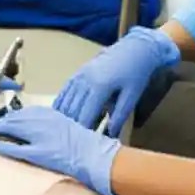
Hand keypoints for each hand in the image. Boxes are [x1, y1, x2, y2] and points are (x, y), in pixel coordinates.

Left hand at [0, 106, 121, 194]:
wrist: (97, 157)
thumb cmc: (86, 145)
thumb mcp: (67, 127)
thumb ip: (51, 125)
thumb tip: (35, 128)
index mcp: (51, 114)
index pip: (25, 112)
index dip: (11, 116)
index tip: (2, 119)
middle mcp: (44, 122)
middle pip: (16, 118)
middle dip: (1, 122)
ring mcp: (41, 137)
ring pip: (13, 130)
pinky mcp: (40, 153)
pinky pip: (16, 148)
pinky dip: (2, 146)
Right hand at [53, 26, 179, 133]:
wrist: (135, 48)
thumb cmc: (136, 73)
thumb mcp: (132, 95)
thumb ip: (119, 115)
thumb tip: (110, 134)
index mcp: (100, 87)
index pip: (85, 115)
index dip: (81, 131)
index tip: (79, 145)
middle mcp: (85, 81)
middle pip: (72, 109)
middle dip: (70, 127)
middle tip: (67, 143)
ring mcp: (80, 75)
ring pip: (65, 100)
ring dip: (62, 117)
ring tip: (60, 132)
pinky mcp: (79, 72)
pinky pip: (65, 90)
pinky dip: (61, 103)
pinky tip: (58, 114)